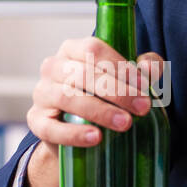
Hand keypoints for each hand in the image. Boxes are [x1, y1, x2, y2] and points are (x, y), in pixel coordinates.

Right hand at [23, 37, 164, 186]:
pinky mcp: (36, 120)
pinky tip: (96, 138)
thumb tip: (150, 68)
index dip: (120, 65)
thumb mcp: (125, 79)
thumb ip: (143, 69)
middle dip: (116, 91)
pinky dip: (74, 134)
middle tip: (142, 108)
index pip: (93, 49)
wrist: (74, 129)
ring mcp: (42, 93)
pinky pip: (51, 127)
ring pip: (67, 97)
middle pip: (83, 74)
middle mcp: (52, 67)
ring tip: (125, 123)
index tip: (144, 85)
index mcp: (73, 49)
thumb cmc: (103, 95)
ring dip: (99, 111)